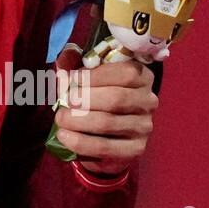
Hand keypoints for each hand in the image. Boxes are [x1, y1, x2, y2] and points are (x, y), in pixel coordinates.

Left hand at [53, 57, 156, 176]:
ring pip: (108, 123)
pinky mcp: (135, 148)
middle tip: (64, 102)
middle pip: (116, 98)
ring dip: (78, 120)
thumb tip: (63, 58)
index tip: (71, 78)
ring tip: (60, 119)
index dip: (94, 76)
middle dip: (84, 99)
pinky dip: (81, 142)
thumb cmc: (97, 94)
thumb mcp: (88, 75)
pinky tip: (65, 136)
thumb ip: (74, 63)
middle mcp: (148, 101)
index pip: (125, 73)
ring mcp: (144, 126)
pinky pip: (105, 146)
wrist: (109, 132)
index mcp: (141, 77)